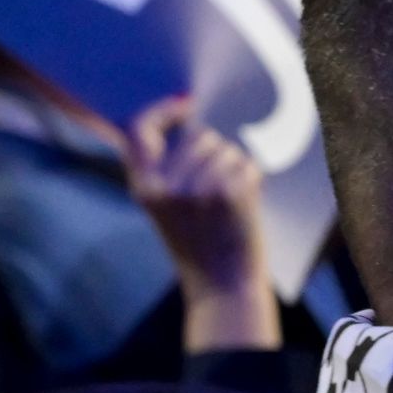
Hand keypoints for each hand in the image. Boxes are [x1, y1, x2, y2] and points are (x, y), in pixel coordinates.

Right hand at [124, 96, 280, 351]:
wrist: (221, 287)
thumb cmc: (198, 244)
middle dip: (213, 151)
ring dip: (233, 166)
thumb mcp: (164, 207)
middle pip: (197, 135)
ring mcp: (196, 189)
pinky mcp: (228, 192)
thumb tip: (186, 119)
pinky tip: (243, 206)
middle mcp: (165, 186)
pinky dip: (252, 178)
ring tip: (227, 202)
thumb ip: (165, 168)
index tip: (186, 105)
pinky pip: (247, 163)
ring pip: (225, 147)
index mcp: (143, 188)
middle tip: (215, 190)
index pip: (139, 130)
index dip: (162, 110)